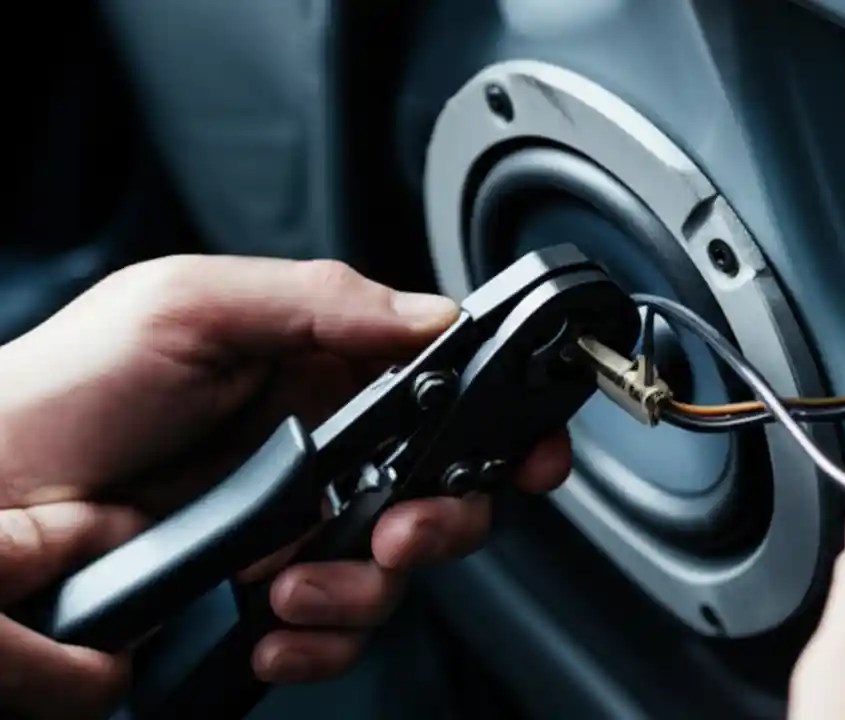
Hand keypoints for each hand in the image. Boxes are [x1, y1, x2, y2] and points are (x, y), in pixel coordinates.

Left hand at [0, 256, 570, 717]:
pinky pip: (335, 631)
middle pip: (444, 494)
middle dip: (442, 521)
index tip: (528, 452)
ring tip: (288, 579)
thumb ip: (322, 301)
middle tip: (400, 528)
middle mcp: (323, 450)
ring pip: (395, 573)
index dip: (500, 423)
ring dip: (360, 588)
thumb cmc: (65, 392)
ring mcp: (297, 529)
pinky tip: (270, 624)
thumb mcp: (192, 307)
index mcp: (321, 368)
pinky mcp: (264, 598)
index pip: (445, 392)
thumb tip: (432, 317)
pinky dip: (318, 639)